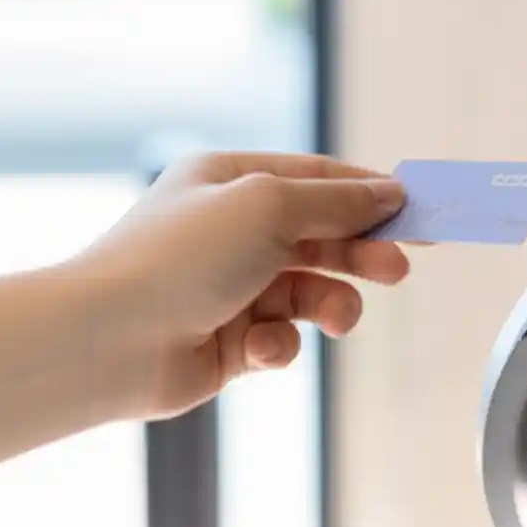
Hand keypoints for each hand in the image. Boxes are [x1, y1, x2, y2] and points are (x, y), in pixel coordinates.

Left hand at [73, 152, 409, 419]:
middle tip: (399, 268)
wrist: (107, 340)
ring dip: (331, 304)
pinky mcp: (227, 341)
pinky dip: (279, 344)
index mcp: (231, 180)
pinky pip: (279, 338)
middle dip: (361, 252)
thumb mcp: (270, 205)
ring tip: (338, 319)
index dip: (370, 193)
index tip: (419, 211)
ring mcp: (228, 286)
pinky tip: (259, 348)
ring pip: (308, 291)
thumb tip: (389, 191)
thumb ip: (338, 201)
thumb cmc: (180, 257)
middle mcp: (229, 229)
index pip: (318, 178)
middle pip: (320, 236)